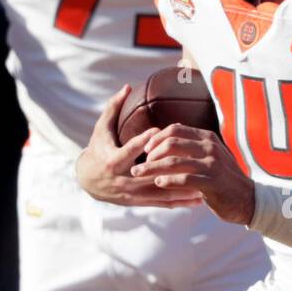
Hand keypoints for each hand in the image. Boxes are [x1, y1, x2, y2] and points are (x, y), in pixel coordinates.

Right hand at [77, 88, 202, 207]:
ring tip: (203, 186)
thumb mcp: (101, 129)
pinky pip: (161, 203)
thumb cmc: (98, 149)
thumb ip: (113, 108)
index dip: (142, 141)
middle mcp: (123, 179)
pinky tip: (198, 200)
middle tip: (192, 163)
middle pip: (149, 174)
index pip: (130, 150)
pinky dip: (180, 202)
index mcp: (113, 160)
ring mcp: (131, 193)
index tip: (158, 131)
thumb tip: (127, 87)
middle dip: (170, 169)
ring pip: (159, 192)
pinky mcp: (138, 201)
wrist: (88, 181)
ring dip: (181, 189)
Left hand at [129, 122, 254, 224]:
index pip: (176, 129)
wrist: (248, 199)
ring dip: (152, 168)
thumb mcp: (213, 155)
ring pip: (174, 162)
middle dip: (151, 153)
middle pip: (172, 142)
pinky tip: (158, 183)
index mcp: (208, 138)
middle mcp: (210, 148)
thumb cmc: (225, 178)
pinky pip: (184, 179)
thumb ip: (195, 146)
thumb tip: (170, 136)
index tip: (146, 149)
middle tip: (140, 164)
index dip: (157, 137)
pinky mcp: (212, 183)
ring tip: (139, 173)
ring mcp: (212, 165)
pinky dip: (168, 181)